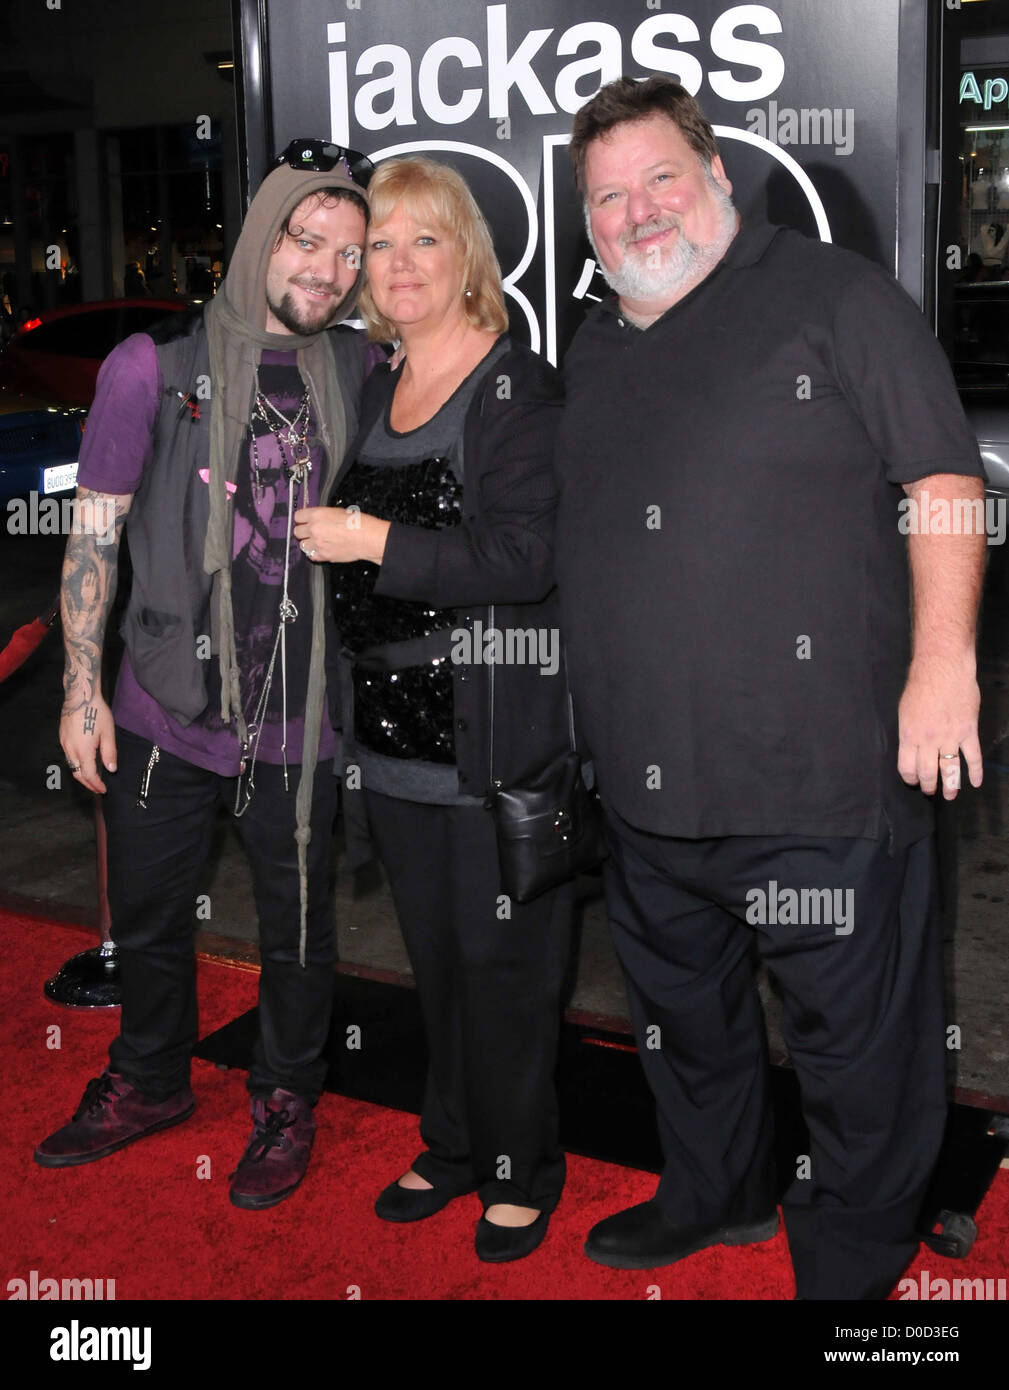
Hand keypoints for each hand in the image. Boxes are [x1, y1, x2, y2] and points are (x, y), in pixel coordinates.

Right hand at [59, 695, 116, 793]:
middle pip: (77, 773)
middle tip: (97, 788)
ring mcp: (64, 743)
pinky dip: (76, 764)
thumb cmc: (97, 712)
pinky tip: (84, 763)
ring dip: (81, 775)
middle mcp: (71, 749)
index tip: (103, 790)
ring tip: (92, 779)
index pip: (89, 775)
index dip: (96, 785)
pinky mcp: (62, 737)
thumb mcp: (108, 733)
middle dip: (87, 783)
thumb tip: (111, 770)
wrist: (80, 696)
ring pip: (71, 766)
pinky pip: (68, 756)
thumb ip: (109, 753)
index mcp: (83, 750)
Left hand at [293, 506, 389, 564]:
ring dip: (308, 543)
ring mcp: (317, 543)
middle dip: (303, 532)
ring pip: (302, 545)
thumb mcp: (337, 511)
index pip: (297, 516)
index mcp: (317, 514)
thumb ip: (323, 515)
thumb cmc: (357, 523)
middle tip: (311, 532)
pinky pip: (311, 556)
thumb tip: (316, 519)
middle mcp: (314, 528)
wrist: (367, 538)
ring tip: (317, 542)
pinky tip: (321, 549)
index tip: (304, 521)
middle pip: (297, 531)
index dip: (302, 519)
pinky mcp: (323, 555)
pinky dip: (314, 554)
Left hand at [897, 659, 981, 798]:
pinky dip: (975, 772)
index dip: (909, 778)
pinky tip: (975, 783)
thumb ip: (909, 731)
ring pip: (950, 769)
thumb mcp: (905, 710)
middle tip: (930, 791)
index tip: (912, 781)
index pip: (907, 767)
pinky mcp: (968, 731)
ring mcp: (950, 737)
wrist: (943, 669)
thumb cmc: (920, 685)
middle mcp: (929, 740)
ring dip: (950, 786)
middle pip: (928, 772)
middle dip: (928, 785)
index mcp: (910, 735)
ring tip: (949, 795)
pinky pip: (973, 756)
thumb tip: (912, 746)